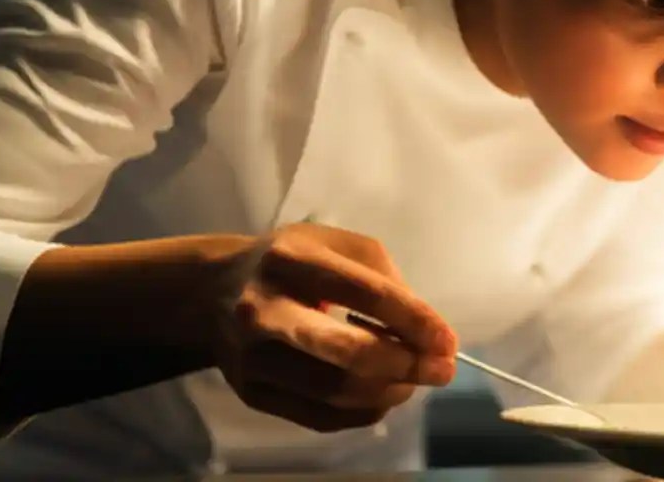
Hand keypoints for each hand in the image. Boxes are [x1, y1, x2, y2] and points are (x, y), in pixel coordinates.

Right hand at [208, 222, 457, 431]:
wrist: (214, 293)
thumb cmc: (293, 264)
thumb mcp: (336, 246)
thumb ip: (384, 279)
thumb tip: (428, 332)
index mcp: (292, 261)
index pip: (366, 294)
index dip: (415, 321)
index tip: (449, 341)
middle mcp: (264, 310)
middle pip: (347, 352)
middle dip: (406, 365)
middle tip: (442, 370)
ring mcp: (252, 357)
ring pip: (336, 391)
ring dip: (391, 391)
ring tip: (415, 381)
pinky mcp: (252, 393)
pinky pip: (320, 416)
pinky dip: (365, 410)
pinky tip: (384, 393)